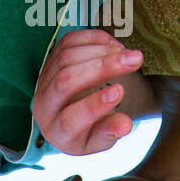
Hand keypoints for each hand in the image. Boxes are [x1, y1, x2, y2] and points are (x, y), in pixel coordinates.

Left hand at [33, 29, 145, 156]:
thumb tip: (126, 125)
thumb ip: (110, 132)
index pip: (69, 119)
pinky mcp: (50, 60)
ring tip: (129, 55)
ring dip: (103, 50)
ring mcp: (44, 80)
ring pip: (68, 57)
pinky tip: (116, 46)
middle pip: (67, 80)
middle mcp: (44, 105)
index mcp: (56, 132)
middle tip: (135, 60)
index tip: (120, 91)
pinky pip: (69, 42)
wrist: (67, 119)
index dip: (94, 105)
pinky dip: (95, 39)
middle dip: (103, 67)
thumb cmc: (87, 132)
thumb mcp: (99, 140)